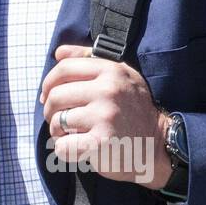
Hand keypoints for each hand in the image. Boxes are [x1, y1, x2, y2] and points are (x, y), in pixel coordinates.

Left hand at [40, 43, 174, 189]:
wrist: (157, 145)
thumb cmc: (133, 111)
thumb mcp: (120, 77)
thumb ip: (89, 60)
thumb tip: (58, 53)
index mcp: (111, 71)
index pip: (65, 68)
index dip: (49, 83)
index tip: (48, 96)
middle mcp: (109, 90)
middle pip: (56, 96)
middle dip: (50, 111)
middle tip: (59, 121)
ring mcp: (105, 116)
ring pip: (57, 121)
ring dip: (58, 132)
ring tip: (72, 135)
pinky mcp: (101, 142)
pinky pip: (63, 146)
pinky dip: (64, 151)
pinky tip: (78, 149)